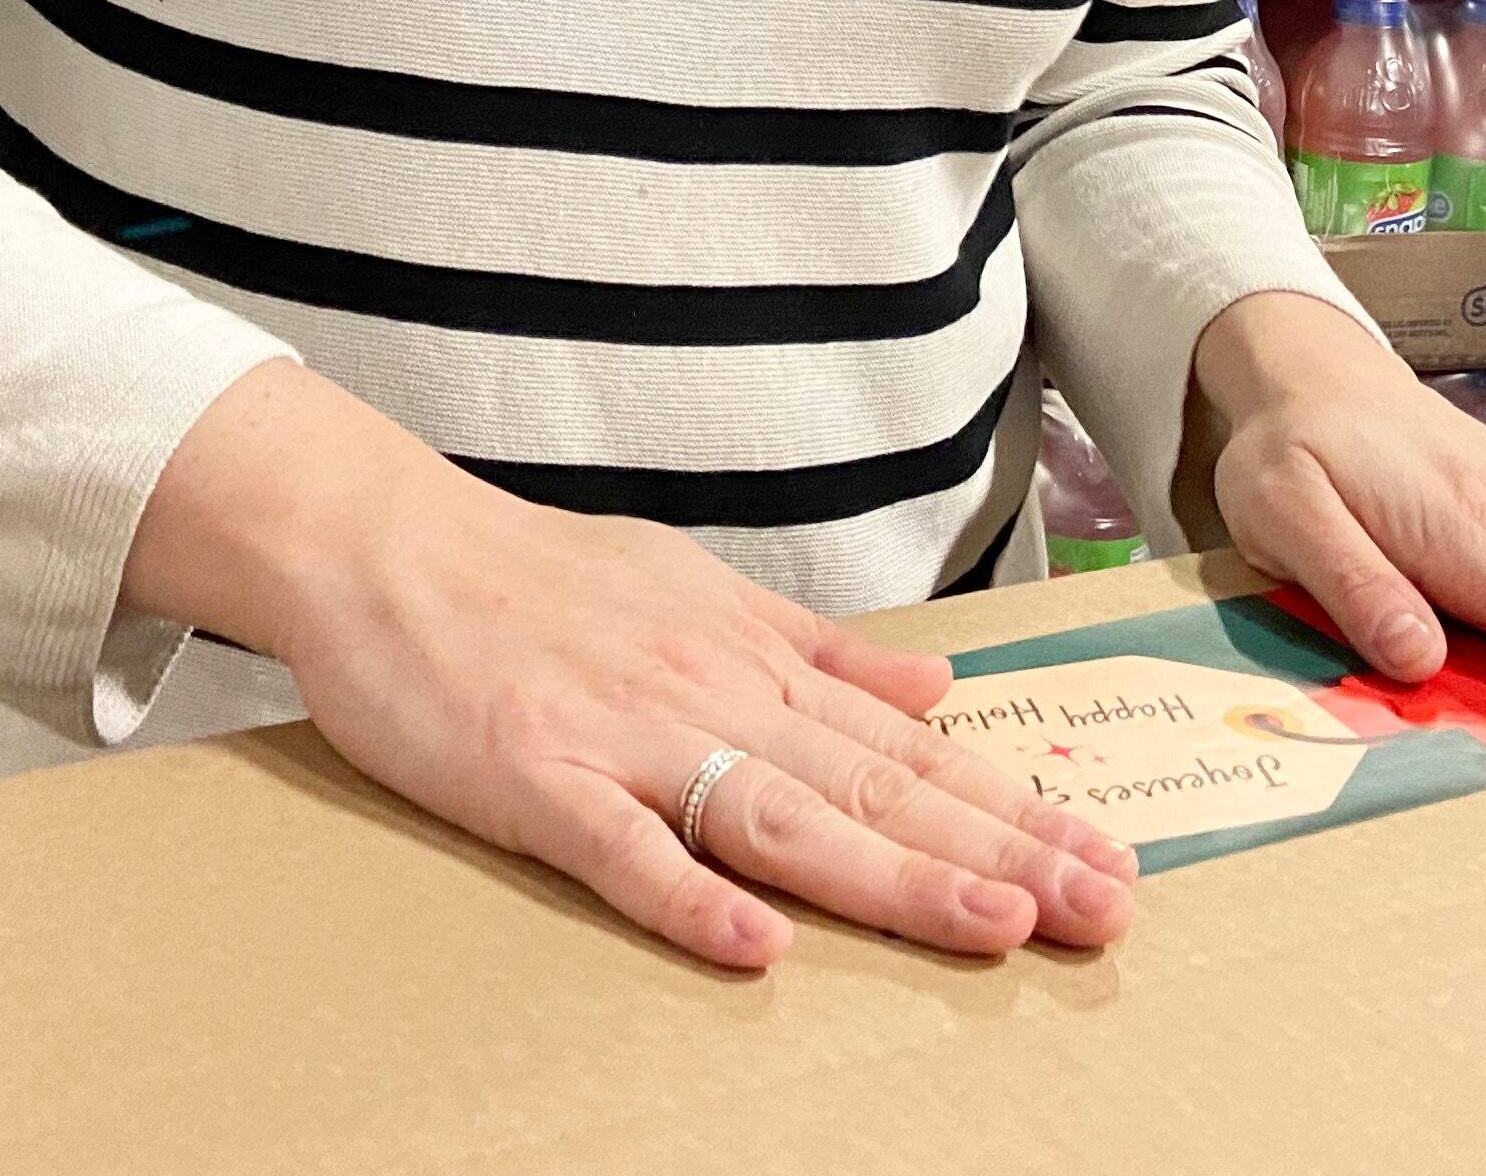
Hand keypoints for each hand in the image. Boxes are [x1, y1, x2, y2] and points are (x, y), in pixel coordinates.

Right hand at [138, 365, 1138, 973]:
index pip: (908, 744)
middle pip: (872, 783)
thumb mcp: (696, 587)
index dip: (1013, 802)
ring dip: (891, 872)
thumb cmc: (532, 574)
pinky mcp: (532, 774)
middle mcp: (710, 690)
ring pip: (779, 812)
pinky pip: (620, 846)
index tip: (1106, 853)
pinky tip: (758, 945)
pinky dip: (689, 894)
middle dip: (995, 847)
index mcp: (751, 655)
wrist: (379, 538)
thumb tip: (937, 695)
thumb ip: (817, 650)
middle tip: (1100, 903)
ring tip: (991, 924)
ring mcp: (622, 734)